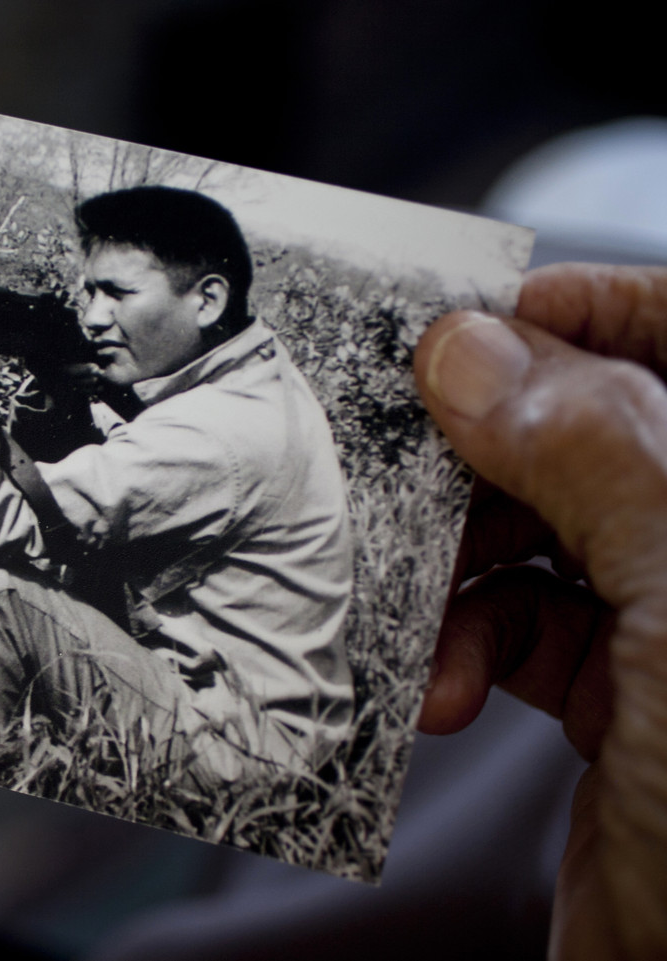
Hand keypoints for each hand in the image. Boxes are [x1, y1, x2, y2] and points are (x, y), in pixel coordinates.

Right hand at [415, 264, 666, 959]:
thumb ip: (596, 454)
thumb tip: (475, 351)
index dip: (590, 309)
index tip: (477, 323)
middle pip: (594, 430)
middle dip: (485, 460)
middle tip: (408, 479)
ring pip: (542, 528)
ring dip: (459, 571)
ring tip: (429, 624)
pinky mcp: (625, 692)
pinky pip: (523, 624)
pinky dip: (465, 647)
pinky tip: (449, 691)